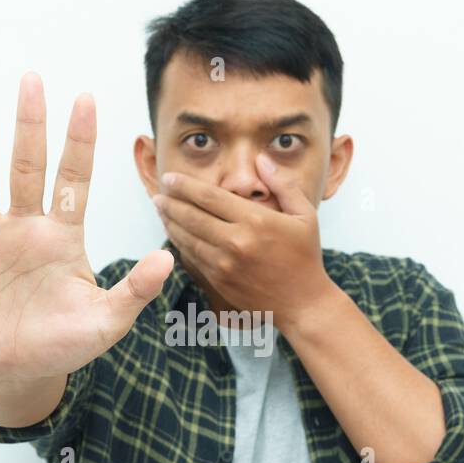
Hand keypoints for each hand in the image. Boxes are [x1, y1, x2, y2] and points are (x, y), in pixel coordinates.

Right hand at [0, 73, 173, 381]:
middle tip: (32, 79)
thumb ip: (134, 290)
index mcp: (63, 234)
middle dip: (30, 125)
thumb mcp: (106, 320)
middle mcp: (24, 225)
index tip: (85, 97)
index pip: (74, 178)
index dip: (80, 140)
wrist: (19, 370)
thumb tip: (167, 258)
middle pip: (27, 166)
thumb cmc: (64, 341)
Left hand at [151, 153, 338, 330]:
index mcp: (255, 220)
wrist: (302, 303)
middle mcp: (236, 241)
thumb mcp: (305, 215)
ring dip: (170, 222)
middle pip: (191, 216)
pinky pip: (192, 258)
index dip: (184, 185)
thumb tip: (261, 159)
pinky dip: (180, 244)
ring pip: (187, 238)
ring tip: (161, 210)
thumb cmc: (305, 256)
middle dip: (170, 202)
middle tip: (158, 193)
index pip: (209, 196)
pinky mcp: (219, 281)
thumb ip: (283, 184)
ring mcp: (225, 263)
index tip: (169, 177)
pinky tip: (174, 234)